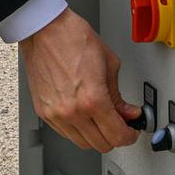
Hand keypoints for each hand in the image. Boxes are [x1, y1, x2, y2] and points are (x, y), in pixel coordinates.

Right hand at [18, 9, 140, 151]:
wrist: (44, 29)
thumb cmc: (73, 37)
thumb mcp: (109, 63)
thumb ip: (119, 95)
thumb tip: (128, 112)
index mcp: (92, 99)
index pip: (117, 136)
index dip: (129, 136)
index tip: (131, 131)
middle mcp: (73, 111)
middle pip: (102, 145)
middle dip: (115, 136)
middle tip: (120, 124)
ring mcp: (56, 114)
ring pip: (83, 143)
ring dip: (96, 136)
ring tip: (102, 120)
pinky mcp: (44, 112)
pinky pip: (66, 133)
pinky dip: (78, 130)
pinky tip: (84, 116)